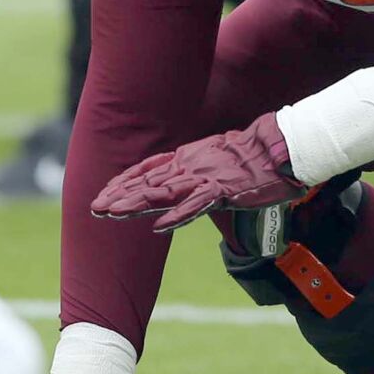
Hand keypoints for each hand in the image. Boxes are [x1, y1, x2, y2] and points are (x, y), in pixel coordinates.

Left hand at [91, 113, 303, 231]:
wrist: (279, 147)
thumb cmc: (251, 156)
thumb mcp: (215, 160)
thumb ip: (195, 173)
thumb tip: (179, 189)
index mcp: (187, 158)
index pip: (147, 170)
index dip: (123, 182)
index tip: (103, 194)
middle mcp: (190, 165)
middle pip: (148, 182)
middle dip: (119, 195)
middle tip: (94, 207)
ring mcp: (205, 177)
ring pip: (164, 192)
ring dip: (136, 203)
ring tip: (112, 212)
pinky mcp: (223, 190)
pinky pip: (197, 204)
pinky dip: (177, 216)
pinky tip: (158, 226)